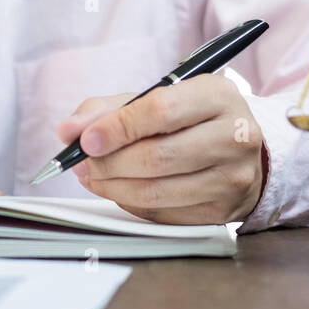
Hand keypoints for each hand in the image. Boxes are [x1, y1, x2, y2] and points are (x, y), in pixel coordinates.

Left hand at [55, 74, 266, 224]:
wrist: (239, 150)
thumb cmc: (190, 119)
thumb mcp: (155, 99)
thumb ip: (107, 109)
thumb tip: (68, 131)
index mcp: (218, 95)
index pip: (160, 111)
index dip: (116, 128)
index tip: (85, 140)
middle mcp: (234, 135)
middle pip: (156, 157)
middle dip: (108, 163)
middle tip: (82, 163)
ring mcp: (232, 177)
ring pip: (155, 191)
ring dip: (112, 187)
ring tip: (93, 176)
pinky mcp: (223, 210)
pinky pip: (161, 213)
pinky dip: (130, 203)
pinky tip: (119, 189)